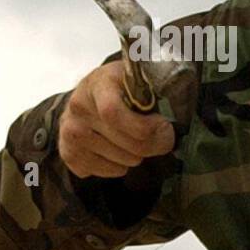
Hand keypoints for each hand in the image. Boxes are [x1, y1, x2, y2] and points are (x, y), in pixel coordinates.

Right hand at [59, 61, 174, 177]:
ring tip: (134, 140)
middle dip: (152, 146)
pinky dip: (118, 167)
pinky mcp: (67, 154)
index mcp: (98, 84)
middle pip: (125, 144)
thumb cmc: (121, 87)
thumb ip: (158, 86)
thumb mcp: (138, 77)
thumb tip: (181, 98)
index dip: (144, 128)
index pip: (113, 113)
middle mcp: (78, 108)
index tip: (164, 126)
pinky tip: (117, 150)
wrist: (87, 96)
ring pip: (120, 162)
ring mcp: (69, 132)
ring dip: (136, 157)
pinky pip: (105, 172)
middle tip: (161, 138)